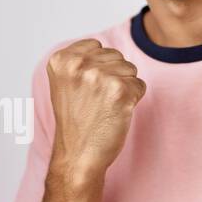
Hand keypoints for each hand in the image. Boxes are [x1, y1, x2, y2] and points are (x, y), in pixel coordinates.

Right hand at [46, 39, 146, 179]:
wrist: (78, 156)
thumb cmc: (75, 121)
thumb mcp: (64, 83)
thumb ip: (80, 60)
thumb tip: (107, 49)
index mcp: (61, 59)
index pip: (96, 46)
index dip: (96, 68)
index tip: (84, 89)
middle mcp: (78, 64)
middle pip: (114, 56)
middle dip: (111, 76)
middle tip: (95, 101)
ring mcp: (99, 77)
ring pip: (129, 69)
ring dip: (123, 88)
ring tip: (104, 107)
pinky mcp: (120, 91)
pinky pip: (140, 85)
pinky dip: (132, 100)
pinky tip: (115, 113)